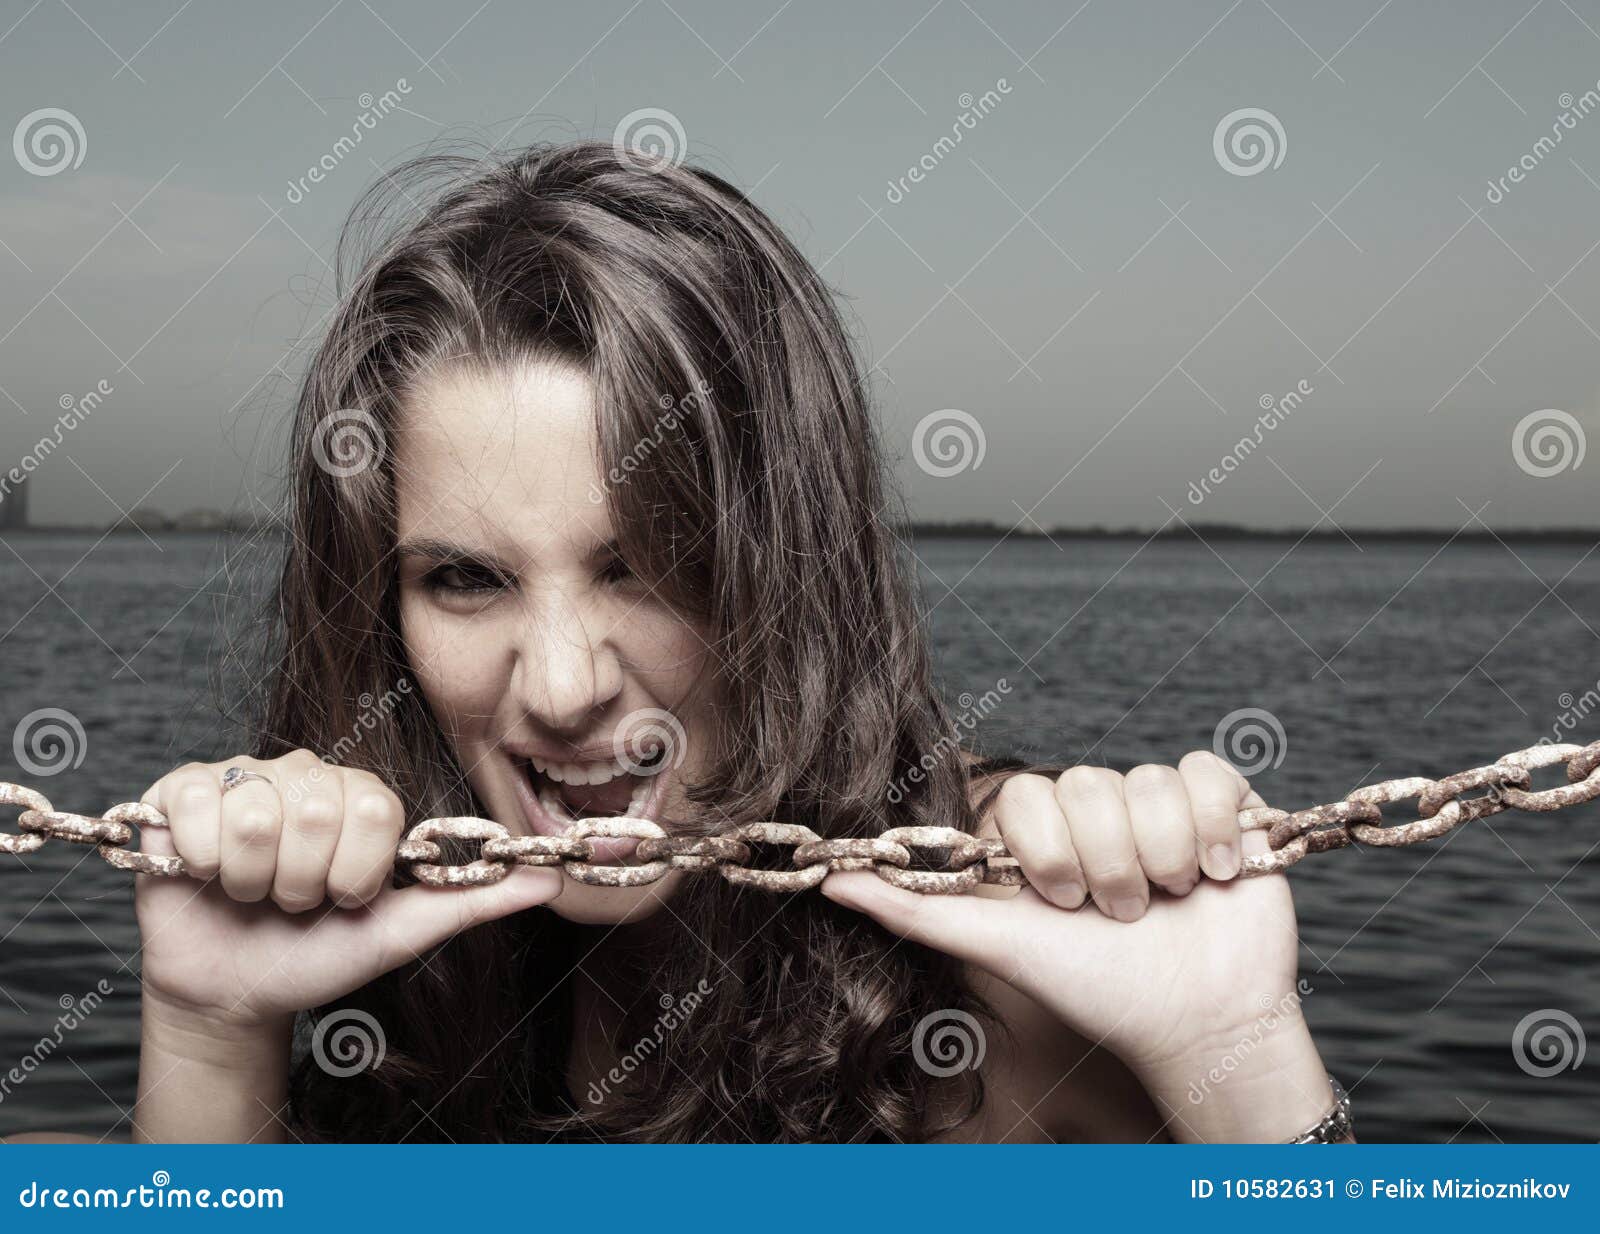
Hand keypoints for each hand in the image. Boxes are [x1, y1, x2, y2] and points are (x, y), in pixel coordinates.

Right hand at [134, 751, 560, 1031]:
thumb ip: (475, 899)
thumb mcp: (404, 931)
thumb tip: (552, 880)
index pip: (375, 810)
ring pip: (258, 816)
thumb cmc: (321, 954)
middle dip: (305, 882)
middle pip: (316, 810)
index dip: (357, 873)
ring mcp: (243, 777)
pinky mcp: (180, 792)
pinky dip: (203, 859)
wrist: (234, 991)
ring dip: (253, 881)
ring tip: (252, 894)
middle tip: (295, 901)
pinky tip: (206, 873)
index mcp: (361, 796)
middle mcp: (305, 773)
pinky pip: (198, 805)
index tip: (346, 899)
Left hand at [822, 752, 1304, 1078]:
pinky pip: (1206, 773)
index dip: (1050, 849)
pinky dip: (1214, 825)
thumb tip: (827, 880)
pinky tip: (1217, 874)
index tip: (1066, 905)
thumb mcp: (1000, 946)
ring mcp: (1159, 806)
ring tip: (1170, 900)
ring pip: (1147, 783)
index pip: (1029, 792)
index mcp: (1045, 837)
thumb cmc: (1099, 990)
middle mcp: (1098, 815)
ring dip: (1162, 856)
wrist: (1202, 1021)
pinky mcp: (1223, 805)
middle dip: (1107, 864)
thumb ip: (915, 910)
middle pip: (1088, 785)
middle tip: (1121, 914)